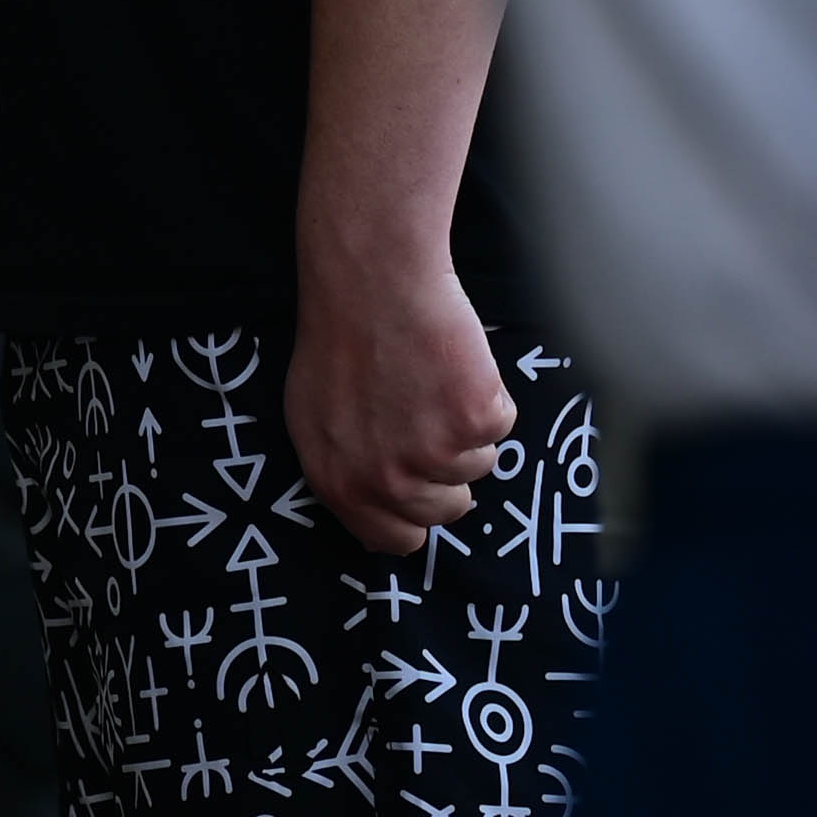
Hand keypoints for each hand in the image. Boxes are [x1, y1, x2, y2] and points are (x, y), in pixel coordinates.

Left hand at [285, 260, 512, 557]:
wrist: (373, 276)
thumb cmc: (341, 335)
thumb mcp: (314, 415)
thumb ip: (345, 470)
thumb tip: (376, 512)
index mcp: (341, 484)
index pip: (395, 540)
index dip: (415, 514)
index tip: (423, 483)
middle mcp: (387, 481)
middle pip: (448, 509)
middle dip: (446, 466)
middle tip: (428, 412)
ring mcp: (433, 454)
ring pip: (479, 464)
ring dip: (467, 425)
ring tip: (433, 376)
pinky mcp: (475, 419)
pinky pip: (502, 423)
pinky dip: (489, 392)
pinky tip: (454, 359)